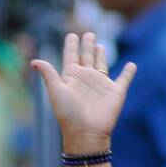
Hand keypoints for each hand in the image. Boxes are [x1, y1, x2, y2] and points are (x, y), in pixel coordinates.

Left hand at [32, 32, 134, 151]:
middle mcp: (86, 78)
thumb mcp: (56, 91)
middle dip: (87, 45)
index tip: (71, 35)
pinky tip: (132, 65)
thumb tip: (34, 61)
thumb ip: (48, 74)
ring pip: (101, 64)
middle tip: (88, 34)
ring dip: (101, 55)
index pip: (70, 56)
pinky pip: (124, 79)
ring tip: (100, 45)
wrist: (86, 132)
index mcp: (71, 76)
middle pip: (86, 56)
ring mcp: (101, 84)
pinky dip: (129, 72)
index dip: (71, 45)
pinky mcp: (116, 91)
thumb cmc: (69, 113)